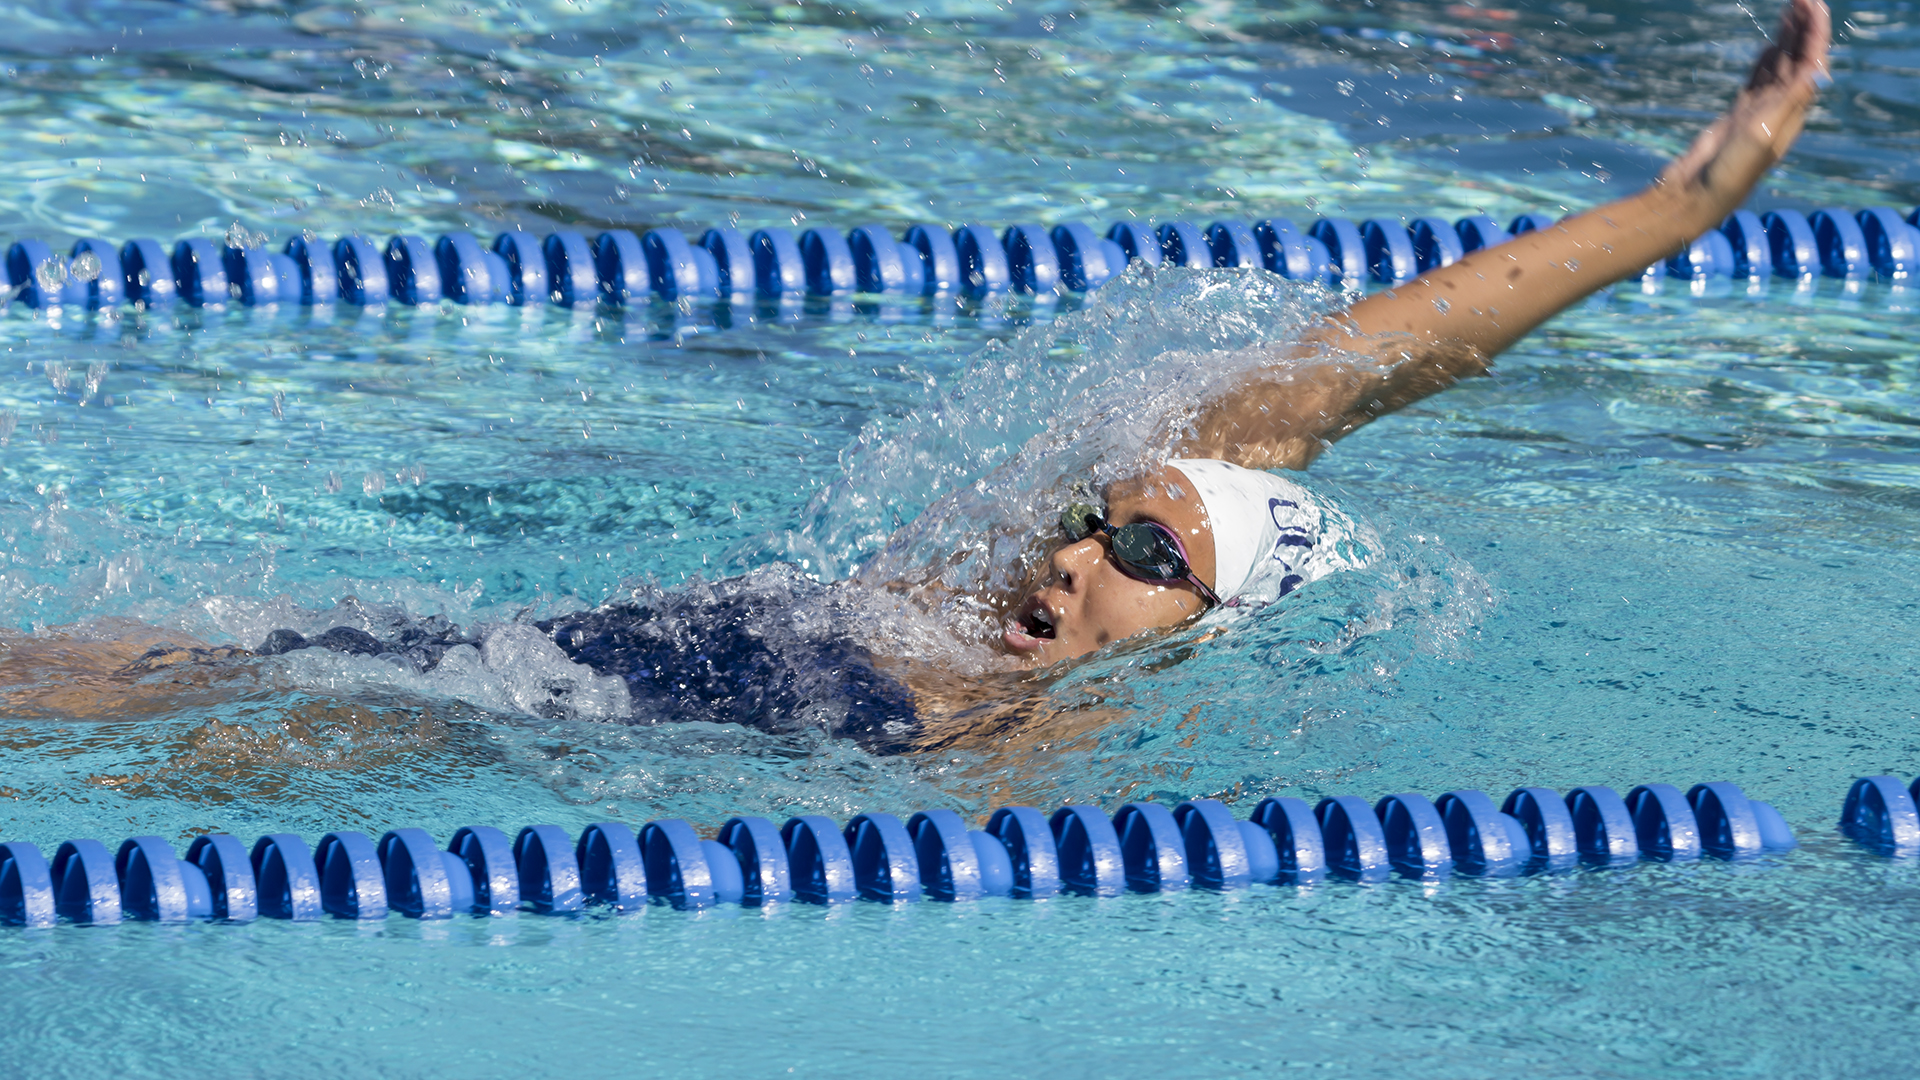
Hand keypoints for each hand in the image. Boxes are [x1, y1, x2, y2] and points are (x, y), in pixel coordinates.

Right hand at [1658, 0, 1830, 232]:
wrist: (1697, 194)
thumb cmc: (1731, 171)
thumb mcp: (1762, 134)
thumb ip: (1789, 100)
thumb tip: (1817, 67)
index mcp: (1792, 112)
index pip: (1811, 63)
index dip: (1814, 33)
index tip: (1812, 5)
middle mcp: (1780, 109)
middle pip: (1798, 60)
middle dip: (1802, 29)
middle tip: (1800, 0)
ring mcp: (1758, 111)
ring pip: (1779, 67)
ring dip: (1786, 40)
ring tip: (1789, 13)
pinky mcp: (1737, 115)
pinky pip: (1758, 81)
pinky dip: (1766, 62)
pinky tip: (1770, 47)